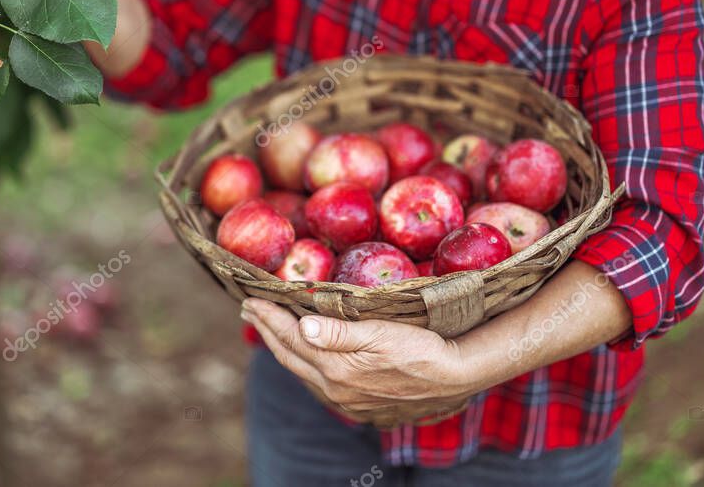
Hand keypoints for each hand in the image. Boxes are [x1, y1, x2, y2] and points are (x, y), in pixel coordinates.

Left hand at [240, 298, 478, 412]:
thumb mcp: (381, 333)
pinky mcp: (359, 404)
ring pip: (302, 371)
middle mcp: (335, 389)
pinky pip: (319, 383)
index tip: (251, 298)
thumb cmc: (421, 347)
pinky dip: (303, 363)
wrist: (454, 377)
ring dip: (282, 347)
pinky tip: (304, 355)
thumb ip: (340, 332)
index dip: (269, 316)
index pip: (291, 337)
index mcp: (336, 369)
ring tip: (269, 328)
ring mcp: (346, 400)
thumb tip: (302, 326)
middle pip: (290, 356)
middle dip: (267, 331)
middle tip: (249, 310)